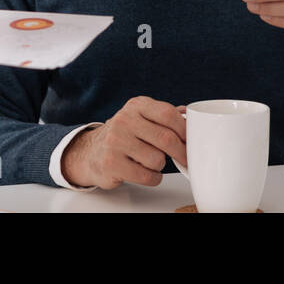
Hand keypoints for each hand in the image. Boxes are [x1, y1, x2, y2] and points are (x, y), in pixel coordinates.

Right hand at [61, 97, 187, 188]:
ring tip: (152, 162)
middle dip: (181, 152)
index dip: (185, 130)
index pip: (168, 114)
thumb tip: (189, 115)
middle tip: (185, 159)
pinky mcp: (112, 163)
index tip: (191, 141)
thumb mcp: (142, 117)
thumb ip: (164, 115)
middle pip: (165, 138)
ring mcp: (116, 141)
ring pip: (157, 160)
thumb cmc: (124, 135)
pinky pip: (146, 176)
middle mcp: (124, 119)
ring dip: (161, 166)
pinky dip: (153, 178)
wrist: (92, 151)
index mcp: (136, 105)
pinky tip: (147, 172)